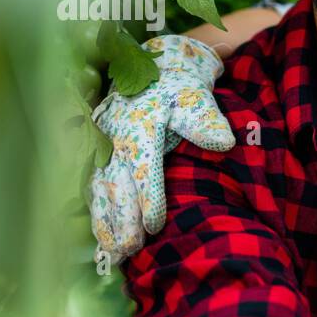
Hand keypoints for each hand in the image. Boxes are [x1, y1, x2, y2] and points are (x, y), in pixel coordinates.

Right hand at [90, 35, 234, 260]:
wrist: (158, 64)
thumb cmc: (181, 85)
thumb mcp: (196, 96)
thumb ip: (205, 121)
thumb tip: (224, 142)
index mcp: (140, 126)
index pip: (143, 169)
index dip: (148, 199)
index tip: (156, 226)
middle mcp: (116, 137)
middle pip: (116, 185)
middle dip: (122, 221)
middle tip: (130, 251)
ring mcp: (103, 143)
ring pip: (100, 188)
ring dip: (105, 221)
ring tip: (113, 253)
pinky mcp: (97, 149)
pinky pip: (92, 184)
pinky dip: (96, 210)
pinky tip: (102, 236)